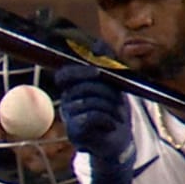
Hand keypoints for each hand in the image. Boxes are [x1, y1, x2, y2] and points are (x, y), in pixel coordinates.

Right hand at [55, 46, 132, 169]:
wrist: (120, 141)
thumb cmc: (115, 111)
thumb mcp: (114, 84)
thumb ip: (106, 64)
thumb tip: (98, 42)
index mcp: (73, 89)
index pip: (64, 75)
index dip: (78, 71)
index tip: (98, 71)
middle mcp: (67, 102)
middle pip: (82, 87)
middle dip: (106, 91)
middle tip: (118, 100)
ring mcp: (69, 118)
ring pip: (89, 102)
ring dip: (110, 107)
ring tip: (117, 115)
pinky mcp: (74, 133)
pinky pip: (90, 117)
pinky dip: (107, 119)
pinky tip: (111, 124)